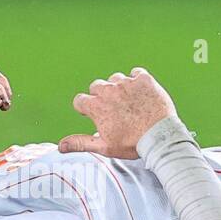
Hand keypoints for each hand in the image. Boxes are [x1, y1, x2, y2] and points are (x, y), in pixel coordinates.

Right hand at [57, 68, 175, 158]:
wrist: (160, 136)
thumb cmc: (132, 144)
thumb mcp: (104, 146)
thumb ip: (80, 143)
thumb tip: (61, 146)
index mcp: (96, 106)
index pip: (80, 100)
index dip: (86, 108)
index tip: (95, 114)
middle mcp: (109, 90)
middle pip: (96, 86)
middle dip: (101, 96)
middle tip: (113, 110)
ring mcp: (127, 83)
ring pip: (115, 79)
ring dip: (119, 88)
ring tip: (129, 103)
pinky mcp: (144, 79)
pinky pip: (136, 73)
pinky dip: (137, 81)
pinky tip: (141, 93)